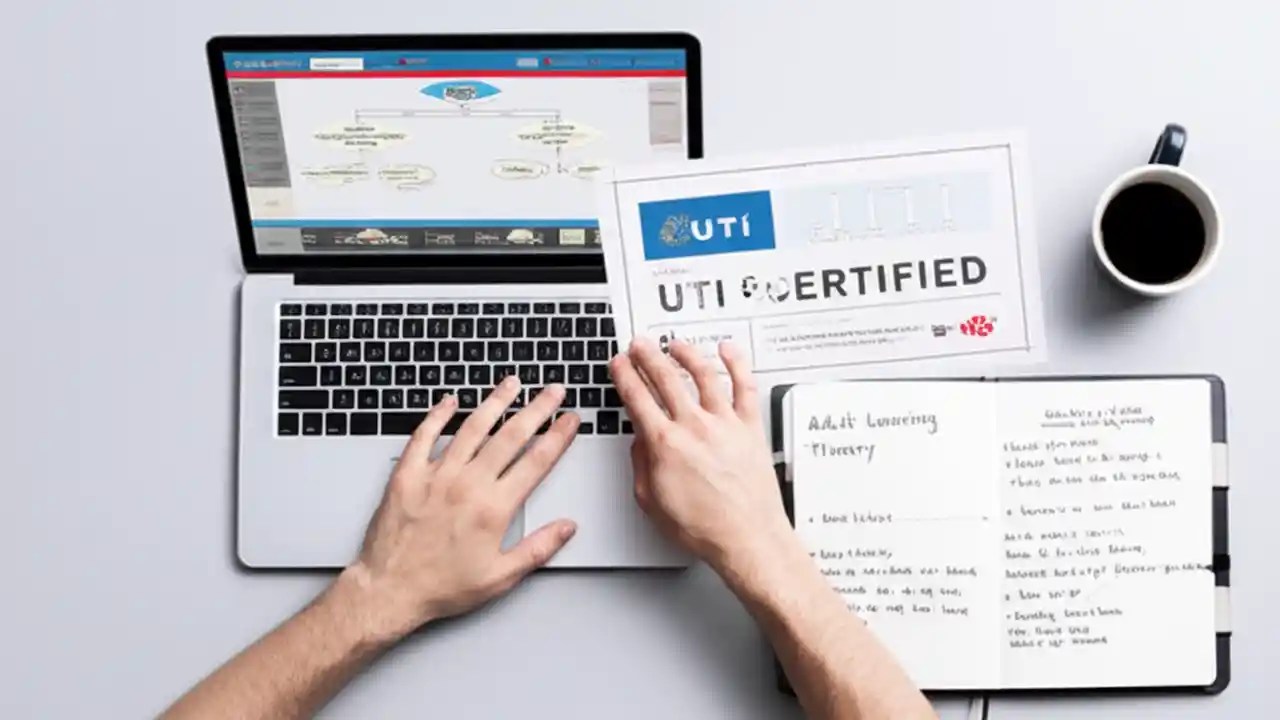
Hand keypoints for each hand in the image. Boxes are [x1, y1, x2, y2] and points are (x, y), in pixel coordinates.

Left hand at [338, 377, 578, 641]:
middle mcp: (467, 485)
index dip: (558, 436)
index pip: (536, 461)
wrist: (388, 591)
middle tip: (552, 391)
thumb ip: (538, 548)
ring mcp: (436, 476)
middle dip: (537, 409)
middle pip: (510, 436)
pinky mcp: (407, 475)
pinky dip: (437, 415)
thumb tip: (566, 528)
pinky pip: (424, 435)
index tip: (569, 421)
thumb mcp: (500, 577)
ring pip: (472, 427)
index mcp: (494, 508)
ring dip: (495, 402)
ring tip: (511, 384)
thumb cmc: (441, 587)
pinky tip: (450, 400)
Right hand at [611, 338, 796, 574]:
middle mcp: (694, 427)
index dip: (624, 376)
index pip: (637, 397)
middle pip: (665, 378)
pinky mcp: (750, 427)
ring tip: (676, 345)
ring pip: (703, 374)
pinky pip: (744, 386)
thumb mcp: (651, 501)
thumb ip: (640, 465)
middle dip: (647, 356)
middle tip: (640, 346)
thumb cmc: (704, 527)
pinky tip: (728, 350)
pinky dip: (737, 364)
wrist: (746, 538)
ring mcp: (725, 423)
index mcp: (665, 444)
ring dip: (685, 354)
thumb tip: (640, 443)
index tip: (620, 365)